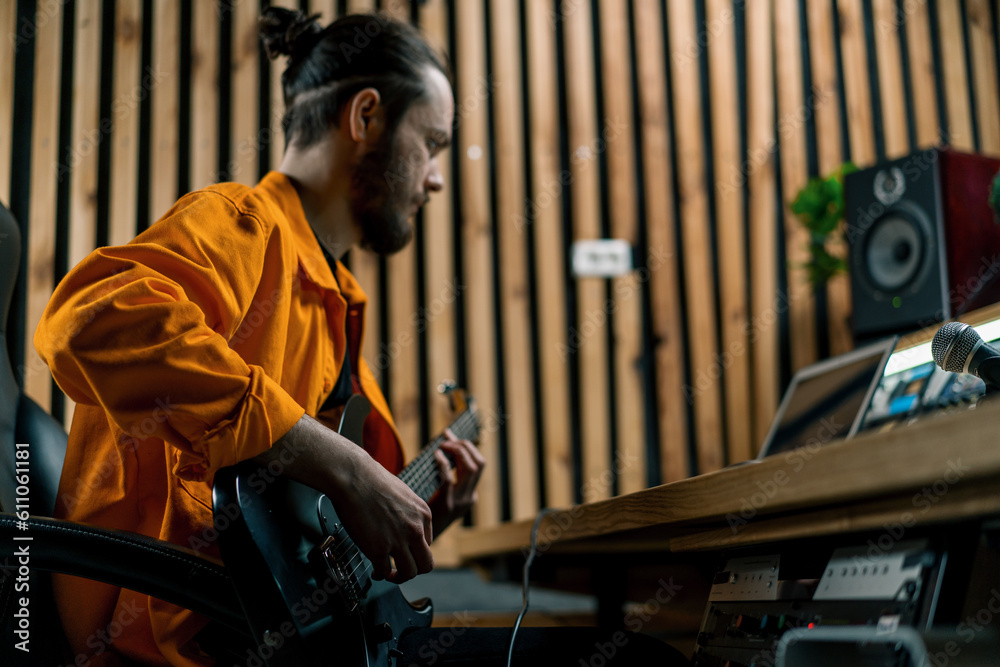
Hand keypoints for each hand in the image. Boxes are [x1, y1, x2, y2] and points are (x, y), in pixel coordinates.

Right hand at [330, 446, 434, 582]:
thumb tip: (402, 526)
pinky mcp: (378, 548)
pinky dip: (380, 574)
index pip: (428, 544)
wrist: (354, 477)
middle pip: (426, 564)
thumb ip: (408, 513)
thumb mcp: (403, 494)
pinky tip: (375, 570)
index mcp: (423, 514)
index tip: (403, 551)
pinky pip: (384, 571)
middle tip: (402, 569)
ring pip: (409, 573)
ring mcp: (398, 540)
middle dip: (414, 569)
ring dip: (399, 577)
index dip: (414, 550)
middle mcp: (415, 529)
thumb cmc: (372, 480)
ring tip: (389, 574)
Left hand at [428, 429, 485, 536]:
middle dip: (464, 446)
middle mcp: (469, 497)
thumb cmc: (423, 515)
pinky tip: (436, 456)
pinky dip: (444, 464)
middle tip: (446, 438)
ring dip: (458, 451)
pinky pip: (449, 479)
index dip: (466, 446)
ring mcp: (461, 502)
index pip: (478, 464)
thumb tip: (435, 450)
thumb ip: (441, 479)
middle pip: (479, 463)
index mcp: (469, 495)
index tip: (449, 435)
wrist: (417, 543)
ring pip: (472, 468)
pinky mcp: (447, 505)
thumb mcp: (438, 497)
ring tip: (443, 444)